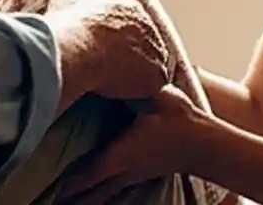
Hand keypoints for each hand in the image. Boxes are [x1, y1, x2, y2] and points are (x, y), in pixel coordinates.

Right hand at [45, 0, 171, 102]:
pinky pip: (154, 88)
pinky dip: (142, 94)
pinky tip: (125, 98)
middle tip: (116, 71)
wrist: (77, 49)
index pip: (135, 26)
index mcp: (132, 9)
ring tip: (120, 87)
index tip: (110, 51)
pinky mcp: (157, 77)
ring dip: (140, 76)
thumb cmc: (70, 25)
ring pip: (153, 67)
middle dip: (135, 57)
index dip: (122, 41)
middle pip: (148, 45)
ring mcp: (157, 53)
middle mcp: (151, 27)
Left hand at [61, 85, 208, 204]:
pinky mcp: (143, 175)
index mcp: (123, 152)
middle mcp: (126, 168)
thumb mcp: (157, 97)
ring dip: (88, 200)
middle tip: (56, 202)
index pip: (93, 171)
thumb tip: (116, 71)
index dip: (74, 181)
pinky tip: (102, 199)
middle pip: (95, 190)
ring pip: (107, 193)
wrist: (205, 144)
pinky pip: (119, 191)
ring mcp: (135, 175)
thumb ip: (136, 86)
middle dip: (75, 198)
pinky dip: (106, 196)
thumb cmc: (180, 120)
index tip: (59, 189)